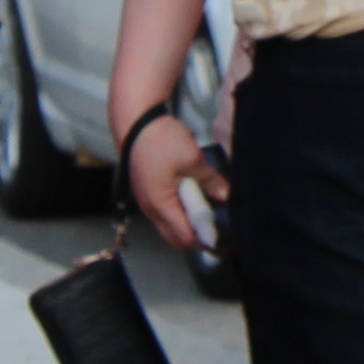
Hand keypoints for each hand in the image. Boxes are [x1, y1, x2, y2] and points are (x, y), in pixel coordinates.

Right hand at [122, 110, 229, 257]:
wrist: (136, 123)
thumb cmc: (161, 140)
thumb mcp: (192, 158)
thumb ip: (211, 180)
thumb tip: (227, 196)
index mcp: (161, 205)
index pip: (185, 238)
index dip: (205, 240)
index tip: (223, 234)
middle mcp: (151, 210)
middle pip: (176, 240)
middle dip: (197, 237)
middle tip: (217, 225)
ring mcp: (147, 204)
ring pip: (170, 228)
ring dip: (189, 225)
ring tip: (207, 211)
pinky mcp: (147, 195)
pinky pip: (165, 216)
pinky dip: (180, 214)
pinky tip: (193, 200)